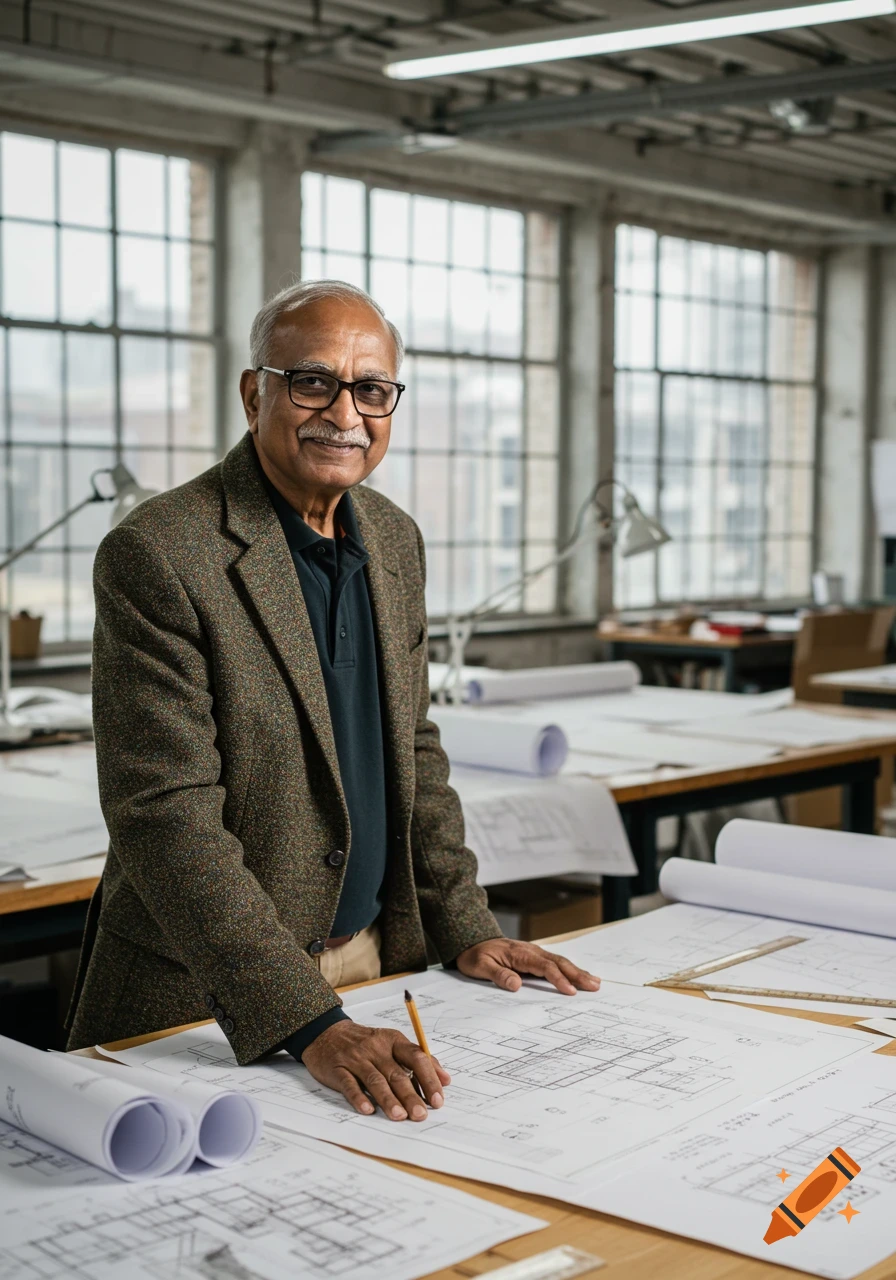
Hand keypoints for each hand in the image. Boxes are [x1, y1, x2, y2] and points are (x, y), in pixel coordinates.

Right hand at [301, 1020, 450, 1121]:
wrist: (327, 1033)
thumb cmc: (366, 1043)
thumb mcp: (393, 1043)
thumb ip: (418, 1060)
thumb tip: (445, 1080)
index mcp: (393, 1041)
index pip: (416, 1058)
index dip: (428, 1078)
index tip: (437, 1100)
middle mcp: (376, 1048)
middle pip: (397, 1073)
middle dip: (410, 1096)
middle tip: (420, 1115)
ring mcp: (356, 1058)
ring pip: (375, 1080)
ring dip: (388, 1099)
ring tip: (399, 1116)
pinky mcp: (338, 1069)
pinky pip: (349, 1084)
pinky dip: (358, 1097)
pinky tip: (367, 1109)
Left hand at [456, 938, 600, 995]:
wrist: (472, 941)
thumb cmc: (476, 956)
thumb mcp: (480, 966)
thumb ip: (498, 975)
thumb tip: (516, 985)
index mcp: (520, 954)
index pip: (544, 967)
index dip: (559, 979)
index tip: (570, 991)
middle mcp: (531, 951)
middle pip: (558, 963)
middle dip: (578, 974)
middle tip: (595, 986)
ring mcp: (534, 953)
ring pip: (560, 962)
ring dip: (578, 972)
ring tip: (595, 981)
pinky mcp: (534, 957)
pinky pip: (555, 963)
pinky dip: (569, 969)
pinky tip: (579, 975)